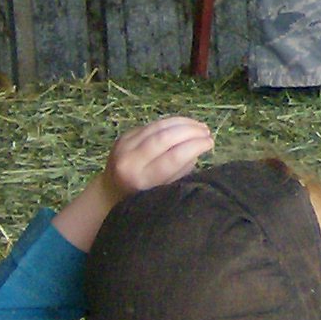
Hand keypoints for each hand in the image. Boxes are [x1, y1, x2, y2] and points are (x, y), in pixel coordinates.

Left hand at [54, 116, 214, 247]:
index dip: (195, 146)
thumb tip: (198, 148)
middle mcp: (130, 161)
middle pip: (165, 138)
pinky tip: (185, 124)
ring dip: (183, 123)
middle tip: (207, 132)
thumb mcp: (164, 190)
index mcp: (141, 180)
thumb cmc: (142, 196)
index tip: (210, 143)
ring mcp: (124, 145)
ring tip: (200, 126)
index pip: (173, 157)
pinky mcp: (124, 135)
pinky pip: (152, 125)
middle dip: (190, 131)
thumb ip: (180, 170)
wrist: (110, 192)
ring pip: (158, 126)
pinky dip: (171, 123)